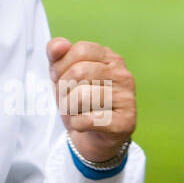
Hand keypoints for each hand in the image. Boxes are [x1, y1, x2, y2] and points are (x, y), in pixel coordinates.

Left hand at [47, 37, 136, 163]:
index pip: (79, 50)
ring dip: (69, 108)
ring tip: (76, 112)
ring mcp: (127, 98)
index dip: (62, 66)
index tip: (60, 80)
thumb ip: (57, 55)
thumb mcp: (62, 75)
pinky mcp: (126, 122)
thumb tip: (59, 44)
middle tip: (67, 100)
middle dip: (63, 89)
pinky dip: (77, 124)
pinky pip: (88, 119)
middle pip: (79, 72)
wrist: (93, 138)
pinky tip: (83, 125)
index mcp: (110, 57)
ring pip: (82, 96)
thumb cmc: (78, 103)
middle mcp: (123, 74)